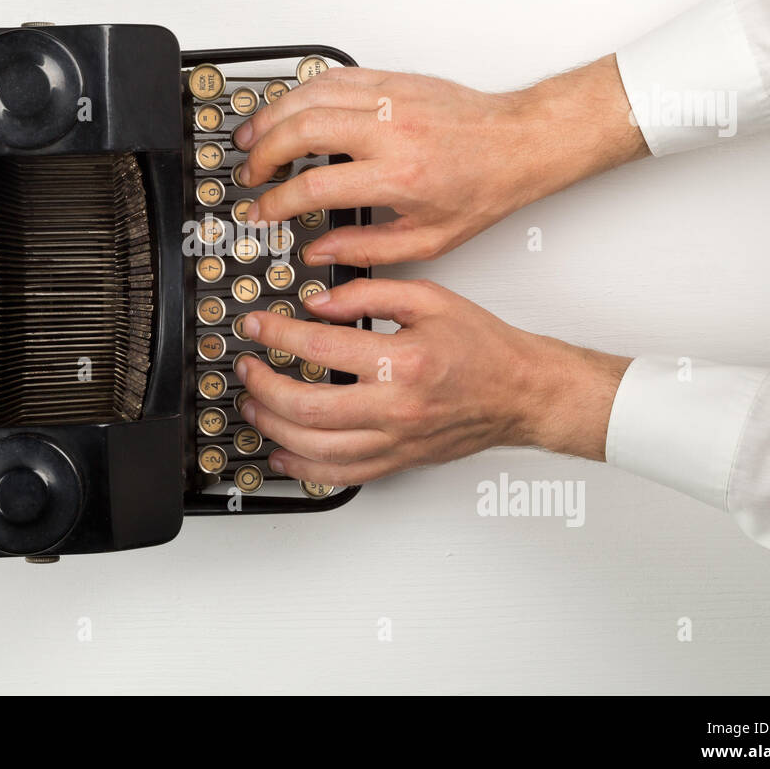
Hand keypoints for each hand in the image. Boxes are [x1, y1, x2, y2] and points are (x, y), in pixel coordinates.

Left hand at [232, 278, 629, 485]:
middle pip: (307, 406)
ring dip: (273, 428)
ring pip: (316, 448)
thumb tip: (318, 304)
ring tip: (253, 407)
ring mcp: (395, 442)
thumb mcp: (429, 298)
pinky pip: (340, 476)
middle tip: (246, 367)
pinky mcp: (397, 462)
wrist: (523, 392)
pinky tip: (282, 452)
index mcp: (404, 361)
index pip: (321, 348)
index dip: (277, 335)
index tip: (255, 325)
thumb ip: (369, 293)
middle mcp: (397, 408)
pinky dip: (303, 468)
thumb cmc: (483, 347)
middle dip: (263, 386)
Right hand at [233, 55, 646, 266]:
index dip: (278, 202)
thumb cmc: (482, 188)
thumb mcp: (429, 239)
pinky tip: (287, 109)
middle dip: (262, 153)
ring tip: (251, 138)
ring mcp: (391, 99)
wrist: (520, 142)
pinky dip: (300, 91)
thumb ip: (366, 248)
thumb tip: (319, 253)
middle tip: (249, 174)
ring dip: (271, 116)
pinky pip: (333, 76)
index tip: (262, 212)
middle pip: (301, 130)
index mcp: (400, 176)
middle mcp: (392, 131)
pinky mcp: (393, 79)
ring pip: (310, 95)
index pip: (316, 185)